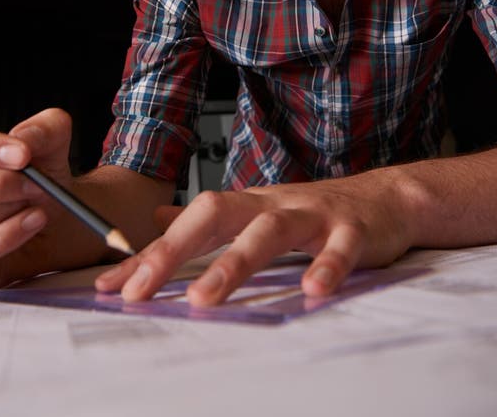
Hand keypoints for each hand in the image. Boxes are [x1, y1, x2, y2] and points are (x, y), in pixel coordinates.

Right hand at [0, 108, 74, 286]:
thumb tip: (22, 139)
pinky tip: (30, 224)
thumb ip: (44, 130)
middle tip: (36, 185)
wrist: (55, 221)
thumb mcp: (52, 145)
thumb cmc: (39, 179)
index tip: (22, 155)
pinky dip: (2, 239)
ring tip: (34, 205)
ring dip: (0, 213)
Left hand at [95, 166, 414, 304]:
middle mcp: (272, 204)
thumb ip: (208, 220)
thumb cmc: (314, 212)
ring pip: (269, 231)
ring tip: (204, 299)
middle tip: (138, 290)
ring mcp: (313, 214)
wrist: (386, 197)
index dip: (149, 254)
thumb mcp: (256, 211)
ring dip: (235, 264)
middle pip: (216, 214)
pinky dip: (326, 268)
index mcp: (246, 205)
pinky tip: (312, 292)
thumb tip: (158, 218)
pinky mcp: (353, 230)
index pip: (188, 224)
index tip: (110, 287)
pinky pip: (339, 248)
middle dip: (174, 251)